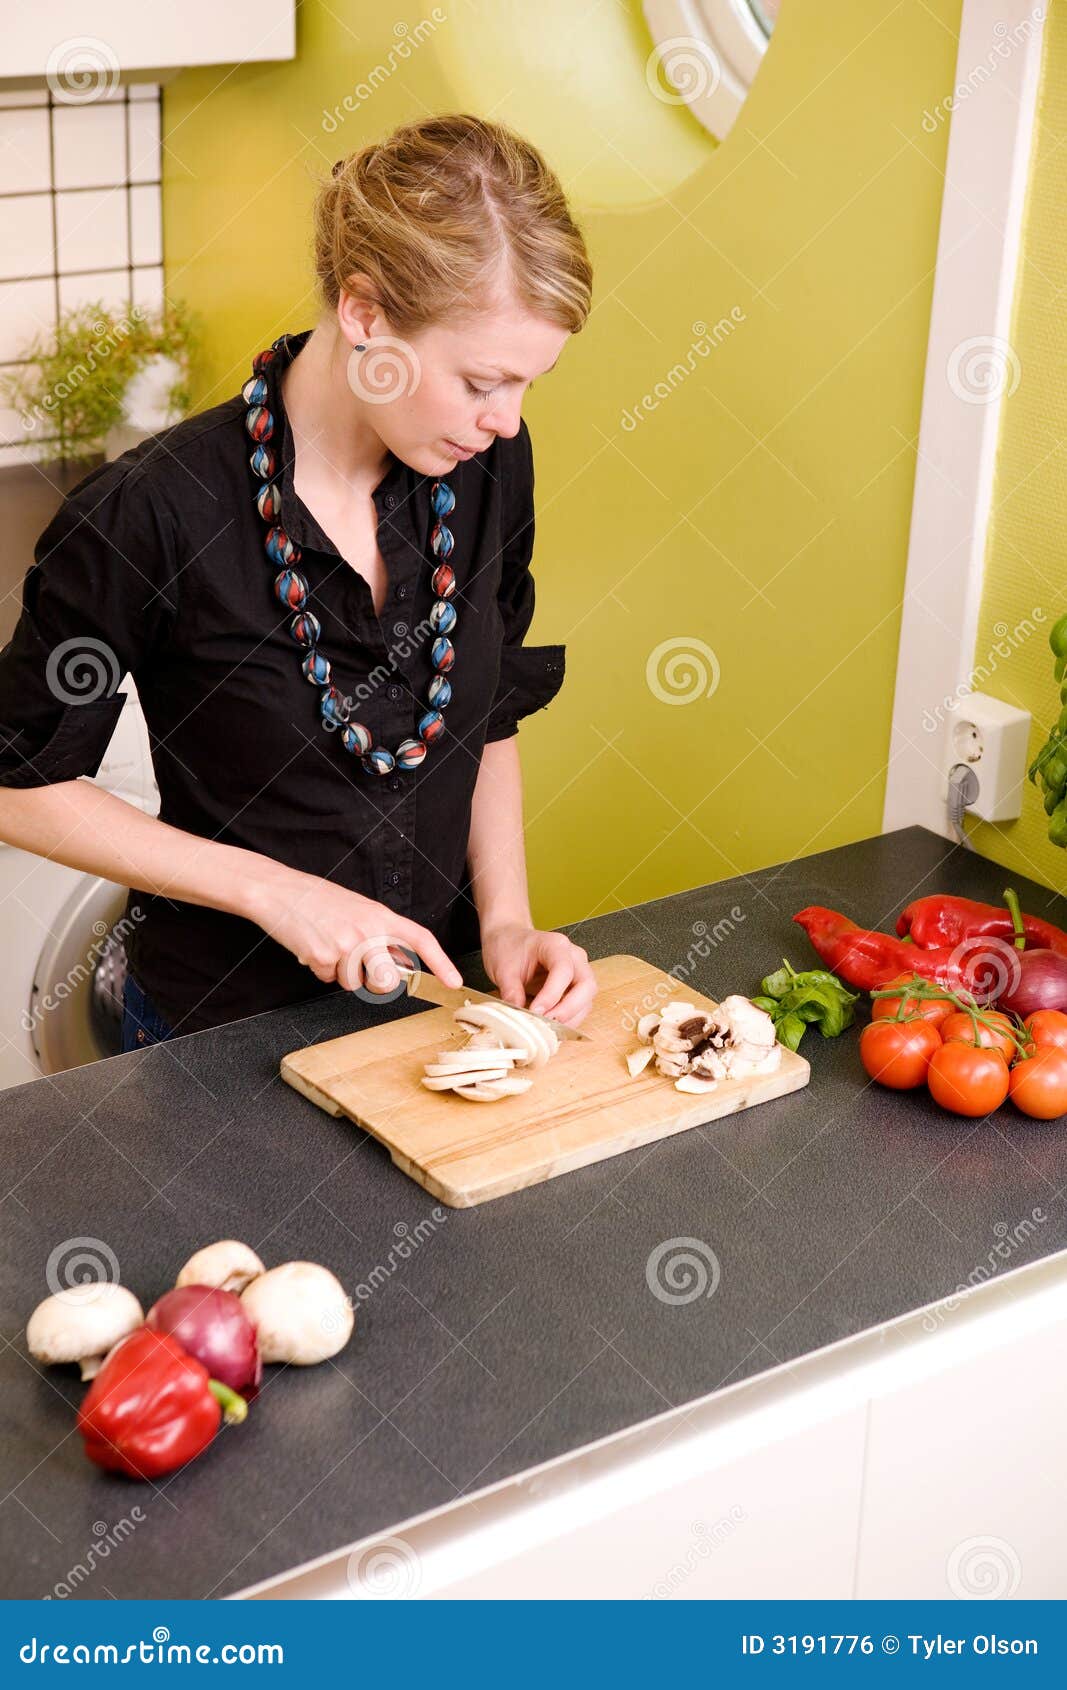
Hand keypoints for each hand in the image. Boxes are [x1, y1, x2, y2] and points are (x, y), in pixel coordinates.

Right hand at [244, 861, 461, 995]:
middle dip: (375, 983)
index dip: (441, 962)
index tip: (454, 982)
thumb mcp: (360, 910)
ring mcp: (345, 944)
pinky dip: (320, 967)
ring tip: (328, 944)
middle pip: (388, 980)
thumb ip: (382, 935)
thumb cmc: (319, 901)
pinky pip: (328, 978)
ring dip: (341, 972)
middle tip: (359, 969)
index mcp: (380, 915)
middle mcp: (367, 930)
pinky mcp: (323, 956)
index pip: (420, 940)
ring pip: (354, 983)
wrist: (280, 891)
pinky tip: (313, 945)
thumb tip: (403, 963)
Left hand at [480, 922, 596, 1026]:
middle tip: (548, 1022)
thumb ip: (511, 991)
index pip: (563, 970)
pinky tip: (553, 1026)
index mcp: (556, 945)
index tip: (536, 1011)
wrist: (509, 939)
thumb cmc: (508, 947)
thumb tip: (519, 1014)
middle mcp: (574, 957)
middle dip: (569, 1009)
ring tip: (549, 1028)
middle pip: (586, 985)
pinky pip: (581, 1006)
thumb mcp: (503, 968)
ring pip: (587, 999)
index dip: (552, 994)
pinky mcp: (576, 986)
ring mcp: (578, 971)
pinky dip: (570, 1019)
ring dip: (571, 1017)